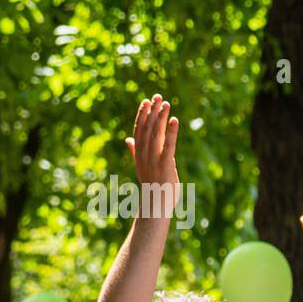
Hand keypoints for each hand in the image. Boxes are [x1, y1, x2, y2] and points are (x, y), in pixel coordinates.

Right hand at [125, 94, 180, 219]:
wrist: (155, 206)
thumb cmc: (152, 187)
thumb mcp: (141, 167)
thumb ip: (135, 151)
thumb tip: (127, 139)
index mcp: (139, 154)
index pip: (139, 130)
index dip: (142, 115)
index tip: (145, 101)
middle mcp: (145, 155)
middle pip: (147, 128)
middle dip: (152, 111)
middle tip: (157, 96)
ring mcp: (154, 160)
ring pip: (156, 134)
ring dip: (161, 117)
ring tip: (166, 103)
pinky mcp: (166, 165)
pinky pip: (169, 145)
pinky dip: (171, 132)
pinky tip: (175, 120)